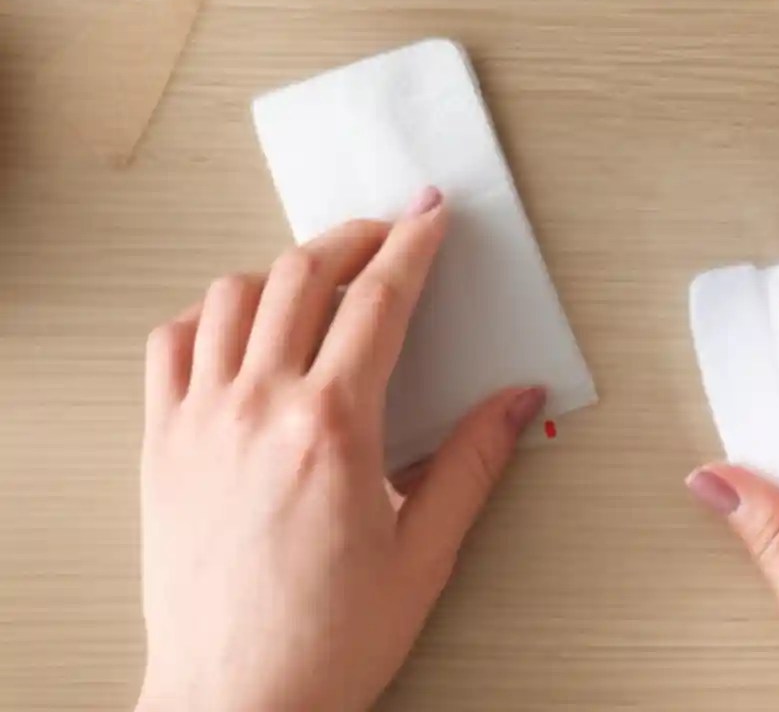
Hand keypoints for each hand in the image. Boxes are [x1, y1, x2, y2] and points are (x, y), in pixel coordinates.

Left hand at [137, 187, 546, 711]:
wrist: (235, 701)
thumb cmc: (327, 640)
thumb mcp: (425, 552)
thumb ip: (472, 462)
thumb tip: (515, 399)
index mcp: (332, 430)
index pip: (380, 302)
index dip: (412, 247)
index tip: (429, 216)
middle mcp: (259, 409)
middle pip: (303, 276)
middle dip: (354, 237)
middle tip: (386, 231)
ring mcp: (200, 421)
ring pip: (231, 295)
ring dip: (281, 267)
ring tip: (318, 275)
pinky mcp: (161, 444)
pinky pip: (170, 343)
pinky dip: (207, 313)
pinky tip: (237, 326)